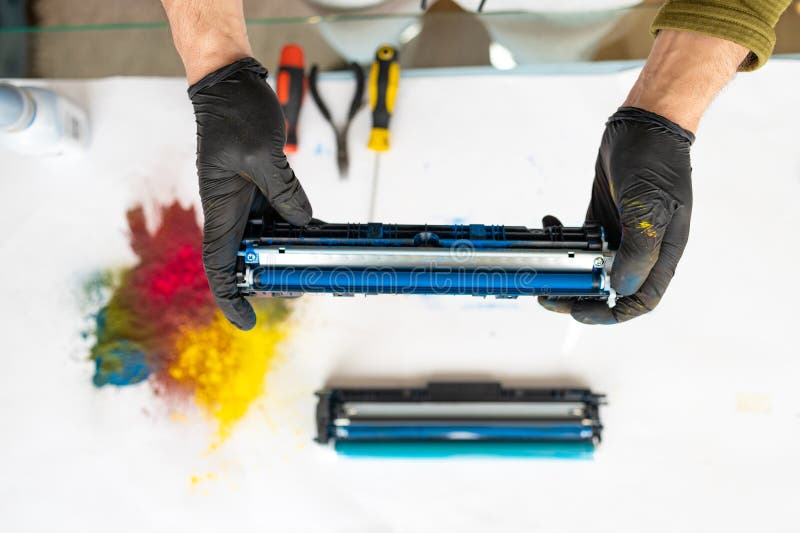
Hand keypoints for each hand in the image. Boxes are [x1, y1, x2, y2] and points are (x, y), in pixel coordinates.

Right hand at [189, 57, 312, 329]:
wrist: (231, 84)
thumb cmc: (234, 114)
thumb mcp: (262, 154)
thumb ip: (284, 192)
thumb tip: (302, 222)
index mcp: (221, 208)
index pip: (219, 264)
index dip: (230, 297)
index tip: (247, 320)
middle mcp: (233, 211)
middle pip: (248, 260)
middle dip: (273, 280)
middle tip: (306, 286)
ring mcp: (249, 201)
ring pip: (270, 241)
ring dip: (293, 255)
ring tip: (324, 266)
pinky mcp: (264, 189)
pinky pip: (284, 217)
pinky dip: (302, 228)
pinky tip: (326, 235)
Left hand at [539, 107, 693, 323]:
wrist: (647, 124)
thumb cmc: (656, 162)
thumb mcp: (649, 207)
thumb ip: (638, 250)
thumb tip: (622, 289)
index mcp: (663, 251)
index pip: (641, 298)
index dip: (611, 313)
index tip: (580, 312)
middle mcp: (644, 247)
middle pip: (612, 288)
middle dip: (580, 296)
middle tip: (549, 297)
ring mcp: (623, 233)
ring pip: (593, 267)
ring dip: (568, 272)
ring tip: (543, 272)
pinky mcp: (605, 217)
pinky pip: (581, 239)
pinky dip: (563, 237)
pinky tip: (549, 224)